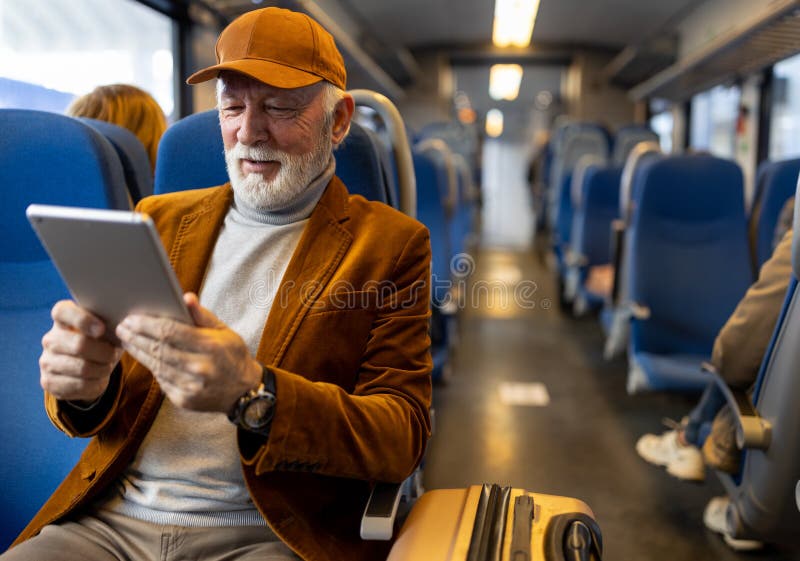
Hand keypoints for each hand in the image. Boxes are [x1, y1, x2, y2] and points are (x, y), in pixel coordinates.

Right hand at [40, 300, 122, 402]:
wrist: (86, 367)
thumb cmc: (100, 341)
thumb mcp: (105, 329)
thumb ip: (110, 322)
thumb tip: (123, 327)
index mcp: (62, 319)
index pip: (62, 312)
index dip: (82, 320)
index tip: (102, 329)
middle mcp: (50, 339)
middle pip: (79, 345)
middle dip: (104, 352)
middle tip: (113, 355)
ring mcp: (47, 361)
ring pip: (82, 368)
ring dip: (102, 369)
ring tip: (107, 367)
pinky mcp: (49, 381)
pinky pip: (78, 386)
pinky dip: (95, 384)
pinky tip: (99, 379)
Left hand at [115, 292, 261, 412]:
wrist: (244, 392)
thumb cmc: (233, 356)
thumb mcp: (225, 332)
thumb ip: (203, 316)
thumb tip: (186, 297)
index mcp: (211, 347)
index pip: (171, 332)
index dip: (147, 325)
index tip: (132, 318)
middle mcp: (200, 368)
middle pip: (158, 349)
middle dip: (136, 337)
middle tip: (122, 326)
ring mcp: (191, 387)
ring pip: (156, 365)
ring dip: (137, 351)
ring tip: (126, 339)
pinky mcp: (184, 400)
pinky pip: (161, 380)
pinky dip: (151, 366)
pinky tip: (143, 356)